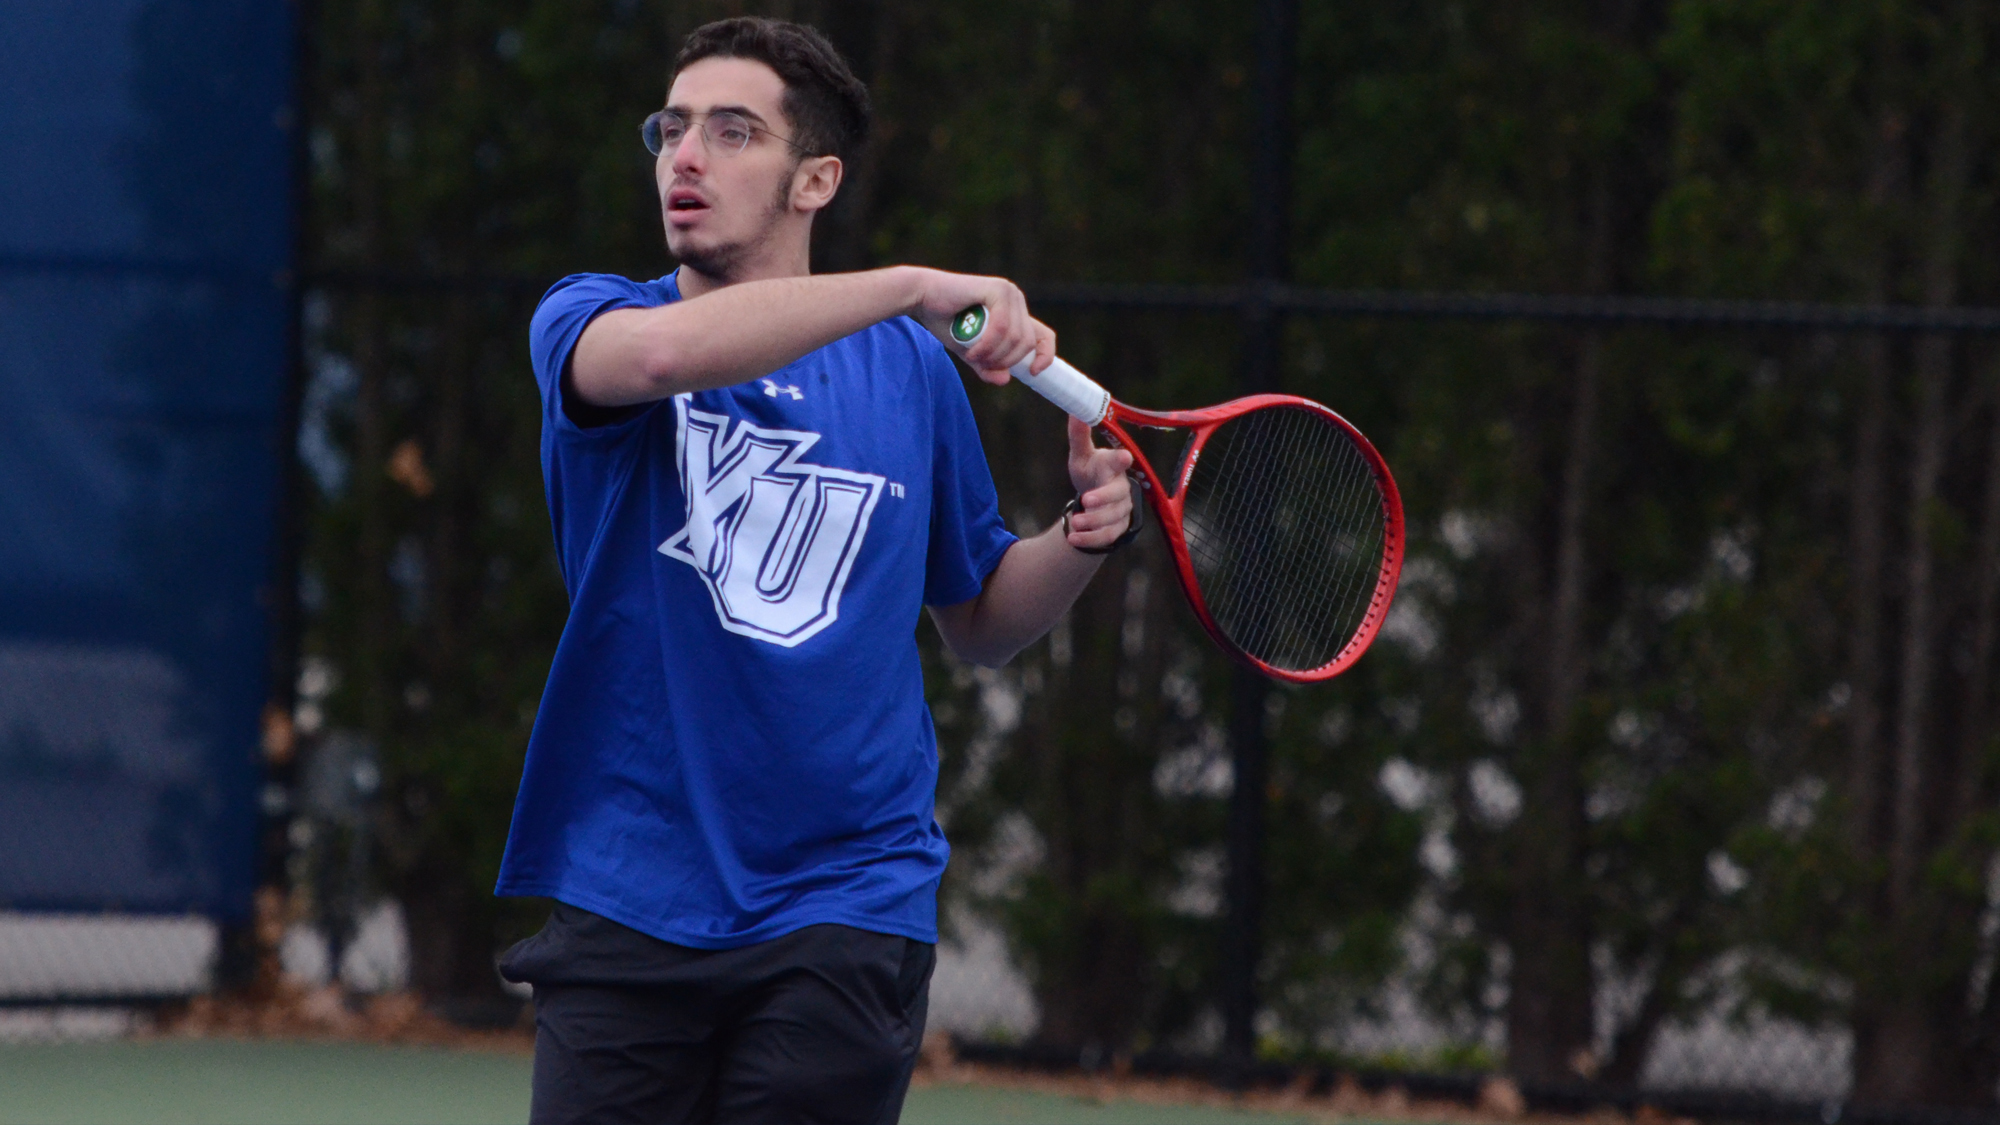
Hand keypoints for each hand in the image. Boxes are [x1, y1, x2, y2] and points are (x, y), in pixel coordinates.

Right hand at [907, 267, 1056, 384]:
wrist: (921, 297)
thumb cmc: (945, 321)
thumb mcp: (970, 351)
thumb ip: (987, 365)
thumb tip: (1006, 380)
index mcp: (1015, 312)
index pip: (1044, 336)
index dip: (1045, 355)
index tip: (1033, 372)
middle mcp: (1016, 299)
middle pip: (1026, 343)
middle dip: (1005, 361)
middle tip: (982, 364)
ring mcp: (1008, 292)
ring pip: (1015, 337)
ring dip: (993, 355)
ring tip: (972, 357)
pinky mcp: (996, 289)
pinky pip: (1002, 327)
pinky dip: (987, 344)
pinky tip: (972, 351)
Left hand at [1063, 416, 1135, 550]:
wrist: (1093, 501)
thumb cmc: (1090, 472)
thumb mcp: (1082, 455)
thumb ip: (1079, 435)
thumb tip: (1075, 409)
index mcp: (1112, 466)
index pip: (1119, 461)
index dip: (1120, 459)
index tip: (1123, 457)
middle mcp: (1121, 487)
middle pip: (1118, 494)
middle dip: (1104, 498)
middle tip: (1086, 501)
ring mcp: (1121, 509)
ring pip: (1112, 518)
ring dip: (1093, 522)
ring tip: (1075, 522)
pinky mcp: (1117, 528)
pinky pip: (1107, 536)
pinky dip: (1090, 539)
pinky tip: (1072, 539)